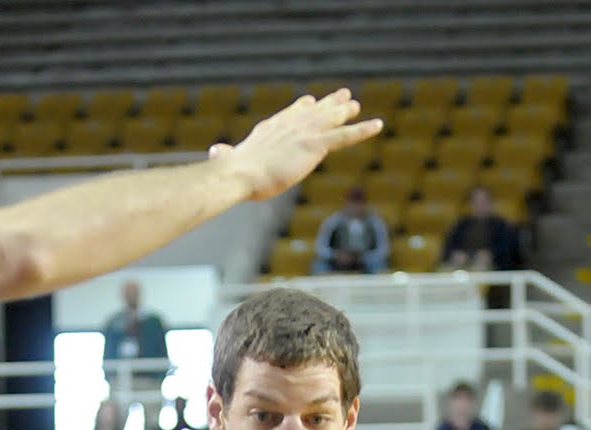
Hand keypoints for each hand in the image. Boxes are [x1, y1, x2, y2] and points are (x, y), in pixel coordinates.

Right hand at [211, 90, 383, 200]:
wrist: (240, 173)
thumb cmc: (233, 173)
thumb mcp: (229, 160)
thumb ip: (225, 155)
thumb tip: (213, 152)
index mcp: (271, 130)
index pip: (290, 115)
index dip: (301, 108)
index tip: (308, 102)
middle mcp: (290, 126)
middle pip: (314, 111)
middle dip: (328, 103)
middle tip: (341, 96)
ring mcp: (304, 134)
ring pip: (331, 119)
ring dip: (345, 112)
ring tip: (356, 105)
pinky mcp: (315, 146)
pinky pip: (345, 136)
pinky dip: (362, 130)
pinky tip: (378, 125)